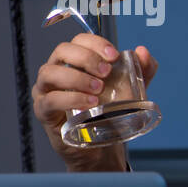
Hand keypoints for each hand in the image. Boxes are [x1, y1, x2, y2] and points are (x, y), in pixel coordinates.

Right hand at [31, 35, 158, 170]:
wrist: (100, 146)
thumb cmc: (108, 113)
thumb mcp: (130, 90)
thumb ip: (141, 71)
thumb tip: (143, 52)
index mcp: (75, 62)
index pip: (78, 40)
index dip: (95, 43)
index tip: (114, 55)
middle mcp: (57, 71)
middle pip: (62, 51)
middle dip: (86, 57)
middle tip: (106, 72)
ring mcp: (46, 90)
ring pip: (50, 73)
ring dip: (76, 77)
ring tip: (98, 89)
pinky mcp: (44, 111)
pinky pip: (50, 100)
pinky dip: (70, 99)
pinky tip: (89, 103)